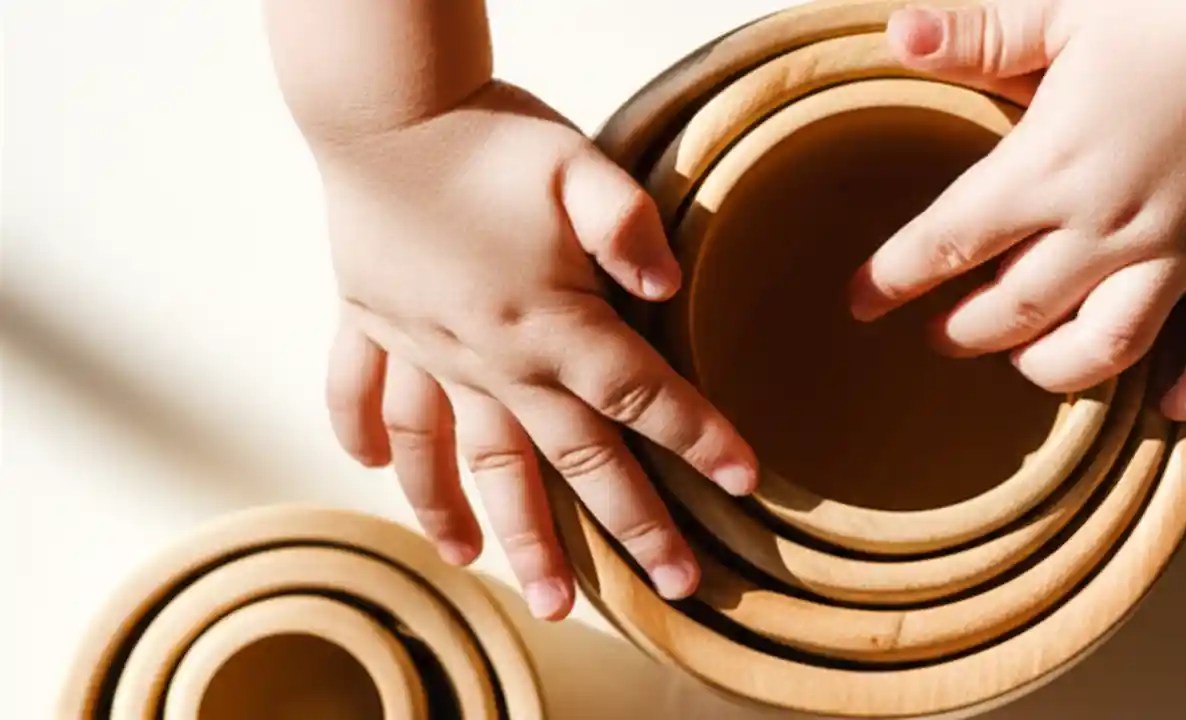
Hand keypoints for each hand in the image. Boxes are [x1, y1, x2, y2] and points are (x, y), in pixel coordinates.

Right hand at [319, 81, 756, 619]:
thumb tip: (671, 287)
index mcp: (551, 324)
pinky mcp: (373, 324)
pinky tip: (374, 478)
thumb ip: (630, 229)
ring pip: (462, 463)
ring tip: (523, 590)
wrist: (382, 110)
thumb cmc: (488, 137)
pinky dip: (364, 439)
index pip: (640, 396)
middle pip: (568, 462)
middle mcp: (490, 359)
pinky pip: (362, 397)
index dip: (698, 438)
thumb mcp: (578, 167)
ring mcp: (426, 351)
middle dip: (627, 528)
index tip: (744, 483)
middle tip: (668, 586)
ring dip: (496, 530)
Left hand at [850, 0, 1185, 418]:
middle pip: (1011, 309)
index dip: (893, 276)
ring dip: (1049, 367)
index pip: (948, 240)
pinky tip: (1169, 407)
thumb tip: (900, 35)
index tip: (858, 302)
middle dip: (962, 331)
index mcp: (1051, 164)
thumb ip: (982, 34)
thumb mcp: (1072, 6)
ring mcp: (1181, 249)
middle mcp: (1108, 224)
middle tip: (935, 336)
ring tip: (1019, 362)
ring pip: (1102, 346)